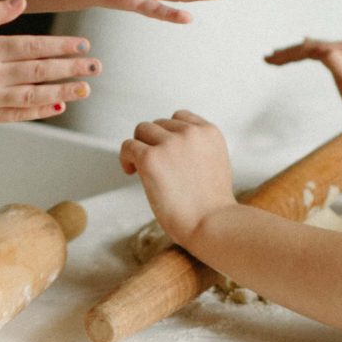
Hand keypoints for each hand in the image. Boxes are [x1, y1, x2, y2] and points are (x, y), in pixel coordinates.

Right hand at [0, 0, 100, 122]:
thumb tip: (23, 1)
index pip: (34, 47)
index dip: (62, 46)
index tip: (83, 44)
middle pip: (41, 71)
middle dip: (72, 68)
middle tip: (97, 66)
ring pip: (35, 95)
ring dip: (63, 91)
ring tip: (86, 88)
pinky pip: (19, 114)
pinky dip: (40, 111)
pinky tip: (59, 105)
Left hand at [118, 109, 235, 247]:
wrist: (212, 224)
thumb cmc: (213, 206)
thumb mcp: (215, 164)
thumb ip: (198, 150)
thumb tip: (172, 151)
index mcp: (209, 133)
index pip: (180, 117)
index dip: (168, 134)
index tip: (165, 150)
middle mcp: (190, 133)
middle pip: (159, 124)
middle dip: (154, 142)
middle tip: (154, 165)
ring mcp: (170, 143)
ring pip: (142, 130)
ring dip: (140, 147)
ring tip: (141, 168)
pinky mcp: (150, 158)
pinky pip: (128, 146)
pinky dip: (126, 158)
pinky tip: (131, 171)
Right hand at [265, 38, 341, 127]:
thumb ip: (330, 59)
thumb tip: (311, 45)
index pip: (307, 48)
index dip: (286, 54)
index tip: (268, 61)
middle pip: (311, 46)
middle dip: (288, 52)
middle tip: (268, 59)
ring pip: (318, 49)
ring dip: (298, 53)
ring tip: (281, 56)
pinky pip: (327, 54)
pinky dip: (312, 54)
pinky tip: (311, 52)